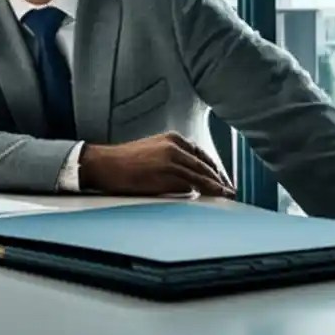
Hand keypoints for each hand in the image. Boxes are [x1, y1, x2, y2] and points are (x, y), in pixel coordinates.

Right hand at [79, 132, 234, 197]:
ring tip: (227, 195)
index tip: (222, 179)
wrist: (104, 164)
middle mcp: (174, 146)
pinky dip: (206, 190)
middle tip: (229, 190)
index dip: (214, 168)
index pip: (201, 154)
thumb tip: (187, 178)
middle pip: (204, 164)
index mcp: (171, 139)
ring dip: (217, 186)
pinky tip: (214, 195)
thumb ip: (172, 160)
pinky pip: (192, 183)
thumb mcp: (151, 152)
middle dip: (219, 178)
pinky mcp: (167, 172)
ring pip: (201, 174)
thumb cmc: (123, 162)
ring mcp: (171, 158)